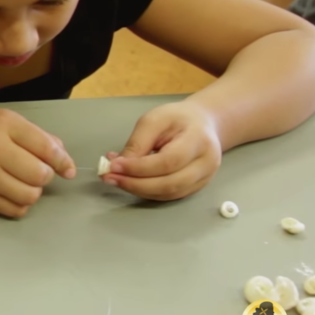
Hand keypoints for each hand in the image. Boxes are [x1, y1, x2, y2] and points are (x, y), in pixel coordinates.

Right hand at [0, 108, 75, 218]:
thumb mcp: (2, 121)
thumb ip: (35, 136)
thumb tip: (62, 156)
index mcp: (3, 125)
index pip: (46, 148)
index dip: (63, 161)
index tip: (68, 169)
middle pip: (39, 174)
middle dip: (46, 176)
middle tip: (37, 171)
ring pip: (29, 195)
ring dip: (34, 191)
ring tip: (25, 182)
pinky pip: (13, 210)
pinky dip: (21, 205)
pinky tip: (14, 193)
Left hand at [100, 101, 222, 200]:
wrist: (203, 124)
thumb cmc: (177, 119)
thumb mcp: (154, 120)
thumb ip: (138, 142)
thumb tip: (118, 165)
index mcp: (198, 141)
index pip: (168, 161)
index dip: (139, 168)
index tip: (113, 166)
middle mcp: (206, 164)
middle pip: (170, 183)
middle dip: (136, 184)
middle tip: (109, 178)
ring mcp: (204, 179)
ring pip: (169, 194)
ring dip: (138, 190)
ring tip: (115, 180)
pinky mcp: (196, 188)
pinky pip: (169, 196)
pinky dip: (147, 192)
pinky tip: (130, 183)